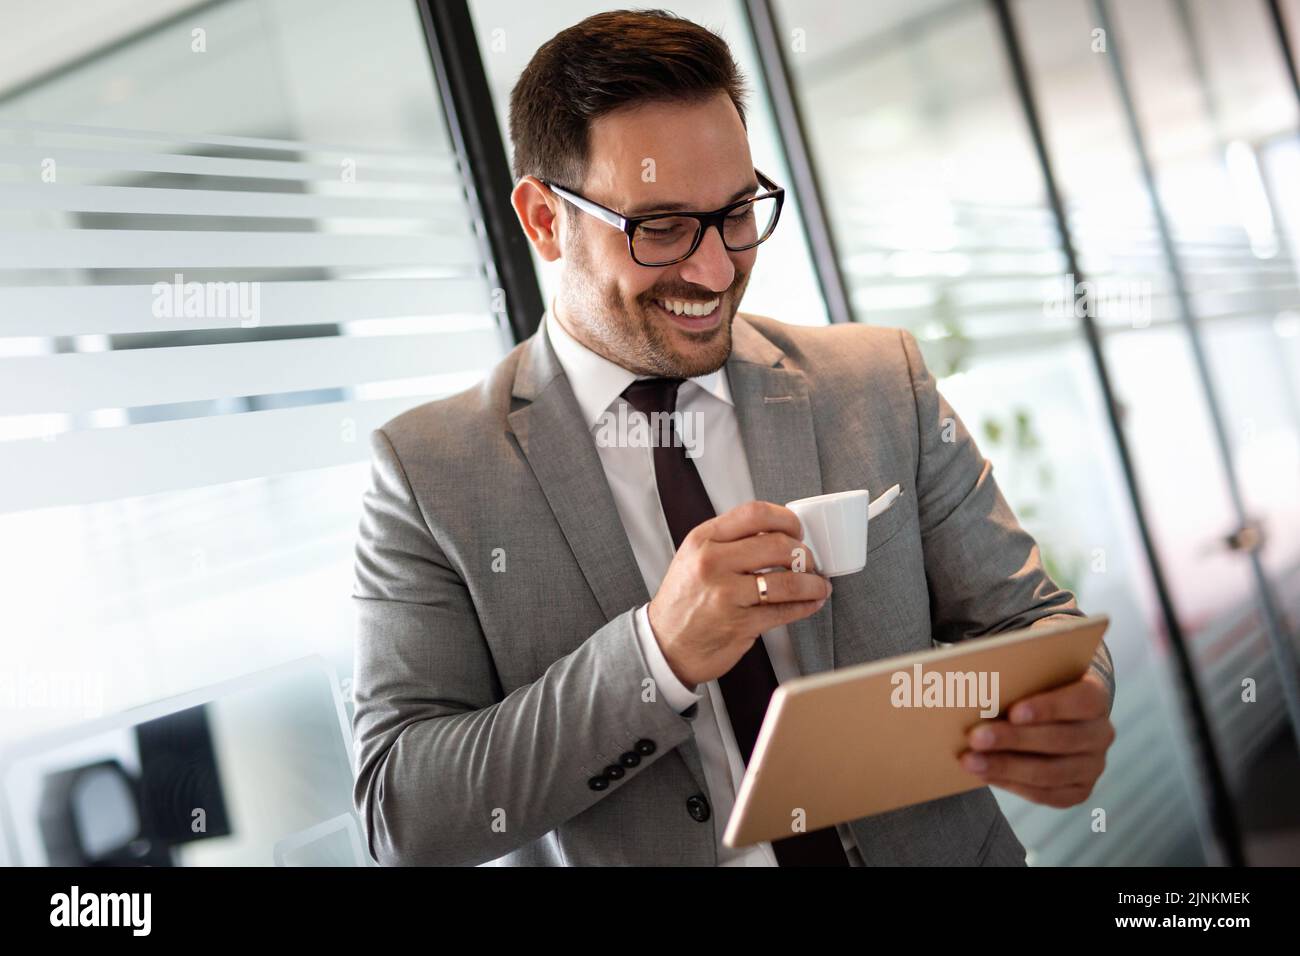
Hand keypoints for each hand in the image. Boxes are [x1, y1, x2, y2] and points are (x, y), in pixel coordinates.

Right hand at [648, 500, 831, 687]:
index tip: (797, 529)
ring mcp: (726, 594)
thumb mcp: (694, 557)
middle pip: (778, 545)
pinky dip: (806, 606)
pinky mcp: (740, 624)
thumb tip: (778, 534)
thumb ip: (730, 541)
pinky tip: (811, 602)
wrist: (665, 646)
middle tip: (809, 561)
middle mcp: (712, 563)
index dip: (786, 519)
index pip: (755, 514)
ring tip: (817, 585)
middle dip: (804, 554)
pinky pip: (785, 611)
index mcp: (703, 540)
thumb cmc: (684, 601)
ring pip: (788, 581)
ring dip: (812, 583)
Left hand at [958, 669, 1114, 807]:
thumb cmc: (1036, 690)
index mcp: (1095, 697)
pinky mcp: (1079, 790)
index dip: (1048, 708)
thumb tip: (976, 686)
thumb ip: (1017, 680)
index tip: (1013, 712)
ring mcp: (1092, 766)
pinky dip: (1011, 784)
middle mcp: (1100, 733)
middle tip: (975, 738)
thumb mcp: (1033, 678)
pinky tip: (985, 774)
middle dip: (1014, 740)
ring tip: (971, 761)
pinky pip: (1045, 794)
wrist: (1055, 718)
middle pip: (1060, 739)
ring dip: (1006, 767)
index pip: (1081, 701)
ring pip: (1050, 772)